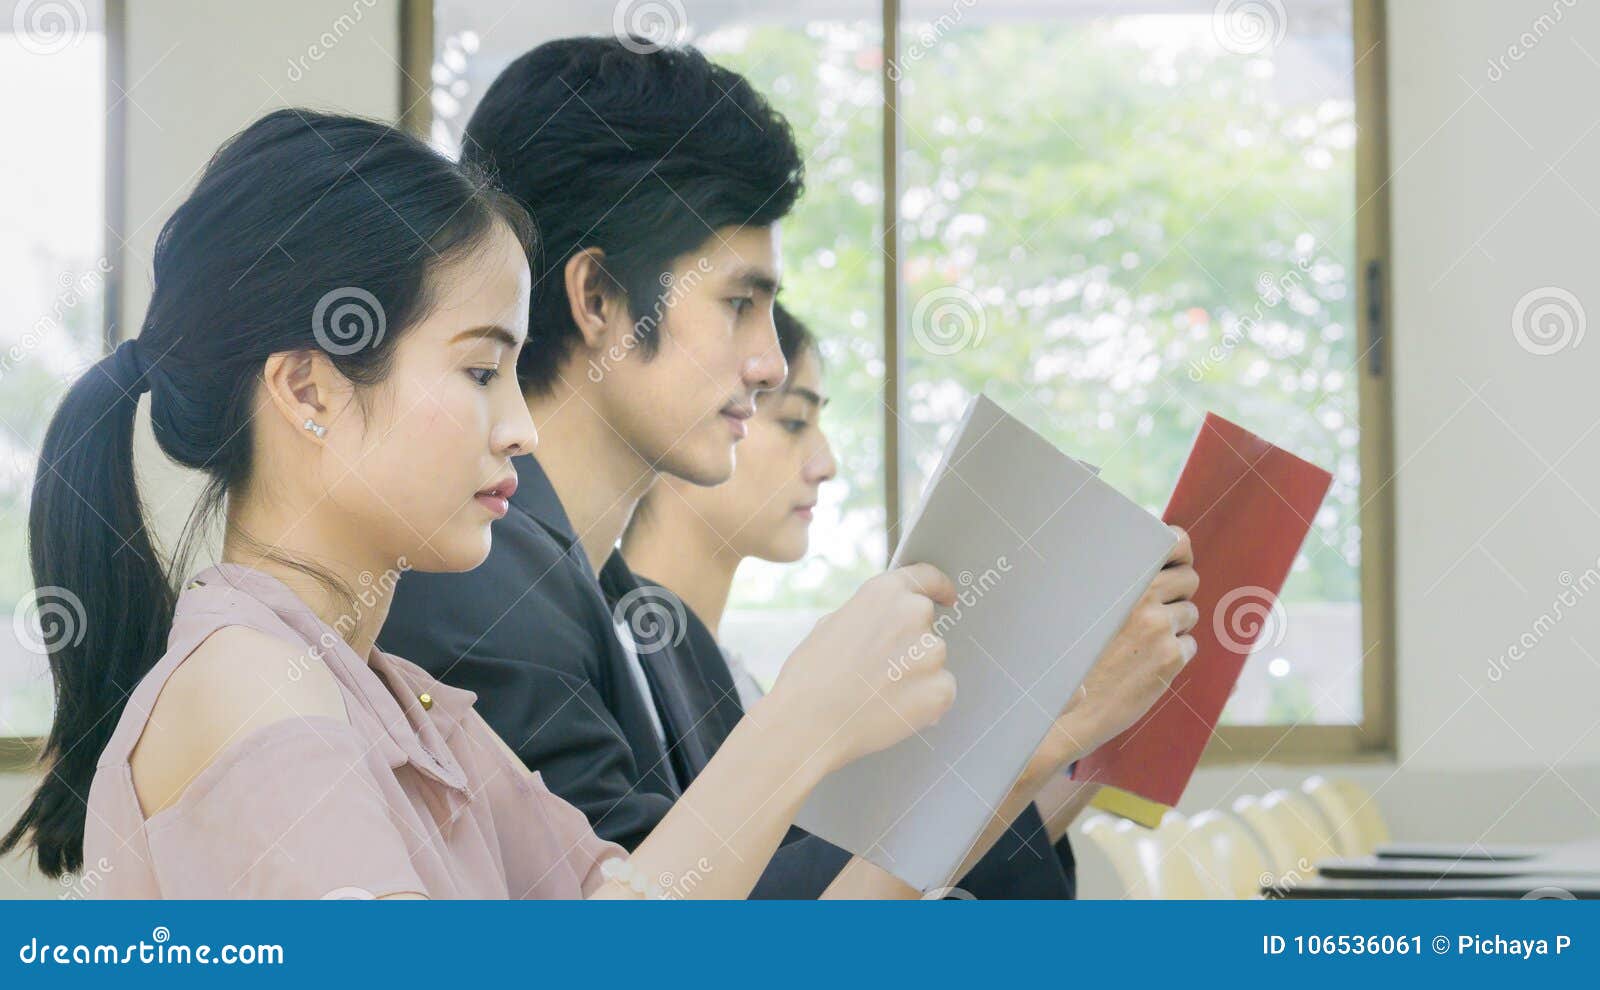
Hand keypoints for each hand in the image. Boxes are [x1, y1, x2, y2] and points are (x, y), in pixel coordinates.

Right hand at [764, 563, 959, 775]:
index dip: (939, 588)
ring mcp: (931, 652)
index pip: (927, 577)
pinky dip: (925, 703)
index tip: (946, 598)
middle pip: (927, 627)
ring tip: (879, 695)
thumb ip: (867, 616)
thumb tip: (883, 624)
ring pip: (932, 662)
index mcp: (884, 593)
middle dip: (911, 646)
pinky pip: (941, 691)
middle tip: (881, 671)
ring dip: (916, 676)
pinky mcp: (941, 688)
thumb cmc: (810, 677)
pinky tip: (893, 710)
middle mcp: (913, 614)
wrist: (809, 724)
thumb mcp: (831, 625)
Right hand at [1025, 526, 1200, 778]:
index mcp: (1124, 577)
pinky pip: (1188, 645)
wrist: (1067, 708)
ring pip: (1188, 614)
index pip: (1175, 541)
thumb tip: (1161, 567)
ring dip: (1173, 627)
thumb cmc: (1072, 655)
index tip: (1175, 561)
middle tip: (1153, 611)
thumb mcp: (1087, 606)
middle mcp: (1145, 597)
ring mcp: (1160, 628)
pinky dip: (1173, 654)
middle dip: (1178, 593)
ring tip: (1139, 643)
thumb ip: (1121, 584)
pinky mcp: (1170, 658)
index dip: (1180, 551)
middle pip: (1189, 579)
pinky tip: (1143, 664)